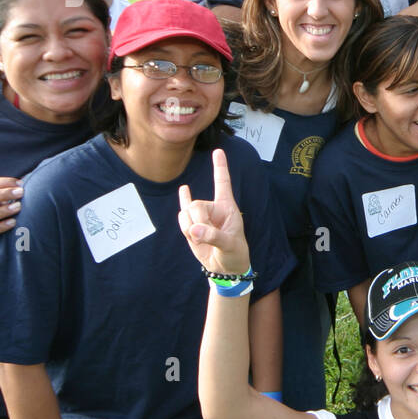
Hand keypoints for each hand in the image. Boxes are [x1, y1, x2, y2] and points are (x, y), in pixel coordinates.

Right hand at [0, 177, 22, 257]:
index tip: (21, 183)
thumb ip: (14, 197)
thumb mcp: (5, 207)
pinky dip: (0, 226)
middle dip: (3, 193)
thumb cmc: (2, 221)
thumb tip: (35, 183)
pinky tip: (13, 223)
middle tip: (21, 192)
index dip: (4, 182)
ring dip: (2, 210)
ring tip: (18, 207)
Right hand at [178, 149, 249, 275]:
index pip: (223, 183)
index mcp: (228, 207)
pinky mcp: (192, 227)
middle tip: (206, 237)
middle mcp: (214, 208)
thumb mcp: (230, 245)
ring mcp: (202, 217)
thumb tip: (194, 230)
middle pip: (196, 205)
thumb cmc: (235, 252)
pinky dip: (183, 221)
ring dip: (190, 229)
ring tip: (202, 240)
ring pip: (186, 214)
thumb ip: (213, 236)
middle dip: (197, 222)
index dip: (220, 167)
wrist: (225, 267)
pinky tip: (184, 192)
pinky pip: (182, 219)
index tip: (218, 150)